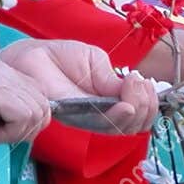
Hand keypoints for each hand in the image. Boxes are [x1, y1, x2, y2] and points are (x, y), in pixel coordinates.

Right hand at [0, 56, 50, 143]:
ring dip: (19, 132)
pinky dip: (10, 132)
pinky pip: (22, 115)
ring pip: (37, 111)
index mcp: (2, 71)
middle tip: (1, 135)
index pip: (37, 95)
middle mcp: (5, 71)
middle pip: (43, 105)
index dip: (28, 119)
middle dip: (28, 129)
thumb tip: (13, 123)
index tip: (5, 130)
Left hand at [2, 37, 158, 134]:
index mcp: (111, 97)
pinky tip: (124, 103)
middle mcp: (104, 112)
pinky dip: (121, 115)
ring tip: (133, 90)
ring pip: (126, 127)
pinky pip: (105, 125)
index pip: (140, 110)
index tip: (144, 81)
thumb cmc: (62, 57)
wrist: (33, 56)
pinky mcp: (78, 121)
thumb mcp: (96, 60)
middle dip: (148, 106)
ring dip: (138, 110)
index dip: (150, 100)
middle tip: (140, 84)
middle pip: (138, 123)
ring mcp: (92, 118)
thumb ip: (113, 79)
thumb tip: (134, 88)